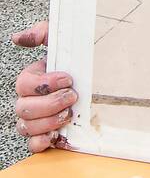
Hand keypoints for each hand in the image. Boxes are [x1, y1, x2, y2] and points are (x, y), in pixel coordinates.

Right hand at [12, 21, 76, 153]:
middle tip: (72, 97)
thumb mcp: (65, 41)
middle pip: (24, 108)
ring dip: (49, 121)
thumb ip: (43, 32)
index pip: (24, 84)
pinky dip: (42, 142)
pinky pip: (33, 145)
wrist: (103, 80)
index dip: (45, 83)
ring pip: (27, 127)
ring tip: (69, 114)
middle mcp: (30, 101)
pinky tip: (56, 135)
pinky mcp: (46, 135)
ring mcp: (36, 120)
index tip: (68, 78)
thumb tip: (18, 37)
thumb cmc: (80, 62)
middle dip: (50, 103)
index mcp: (32, 80)